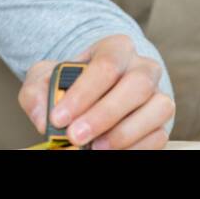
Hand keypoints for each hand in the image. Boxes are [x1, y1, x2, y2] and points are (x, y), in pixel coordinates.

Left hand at [19, 34, 173, 149]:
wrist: (92, 93)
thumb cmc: (71, 83)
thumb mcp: (46, 78)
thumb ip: (38, 93)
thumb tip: (44, 117)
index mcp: (116, 48)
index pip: (106, 64)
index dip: (83, 92)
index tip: (59, 117)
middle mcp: (143, 67)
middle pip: (137, 85)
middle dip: (104, 114)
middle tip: (75, 135)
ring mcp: (157, 93)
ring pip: (158, 108)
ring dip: (124, 133)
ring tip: (95, 147)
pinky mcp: (161, 121)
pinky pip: (159, 135)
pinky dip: (135, 147)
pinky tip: (110, 151)